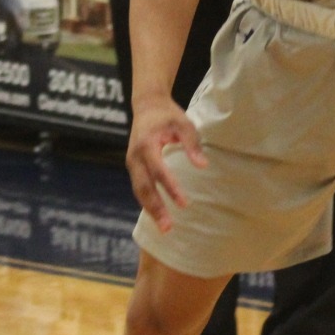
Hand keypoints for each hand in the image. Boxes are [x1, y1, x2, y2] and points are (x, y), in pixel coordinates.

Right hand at [125, 96, 206, 232]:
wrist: (147, 106)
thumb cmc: (168, 115)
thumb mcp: (183, 123)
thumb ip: (192, 144)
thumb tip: (203, 166)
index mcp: (146, 144)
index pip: (159, 170)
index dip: (171, 188)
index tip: (184, 203)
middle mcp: (135, 156)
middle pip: (143, 187)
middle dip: (155, 208)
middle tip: (168, 228)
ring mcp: (132, 163)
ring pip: (139, 191)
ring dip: (151, 210)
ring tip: (164, 228)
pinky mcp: (134, 167)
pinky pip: (139, 188)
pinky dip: (147, 202)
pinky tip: (158, 215)